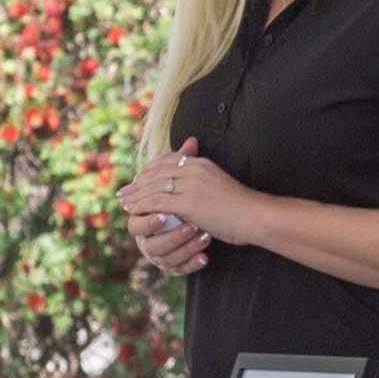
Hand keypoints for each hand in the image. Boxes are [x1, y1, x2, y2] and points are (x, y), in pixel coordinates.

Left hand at [134, 145, 264, 258]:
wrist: (255, 216)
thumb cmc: (242, 207)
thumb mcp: (220, 186)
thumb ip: (203, 182)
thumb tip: (194, 190)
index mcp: (201, 163)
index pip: (167, 161)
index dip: (149, 170)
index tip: (137, 180)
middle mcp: (193, 169)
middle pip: (156, 172)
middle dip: (137, 182)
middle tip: (123, 191)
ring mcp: (190, 184)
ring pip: (154, 186)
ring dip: (136, 194)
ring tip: (124, 202)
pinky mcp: (188, 201)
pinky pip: (157, 201)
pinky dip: (143, 205)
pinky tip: (134, 211)